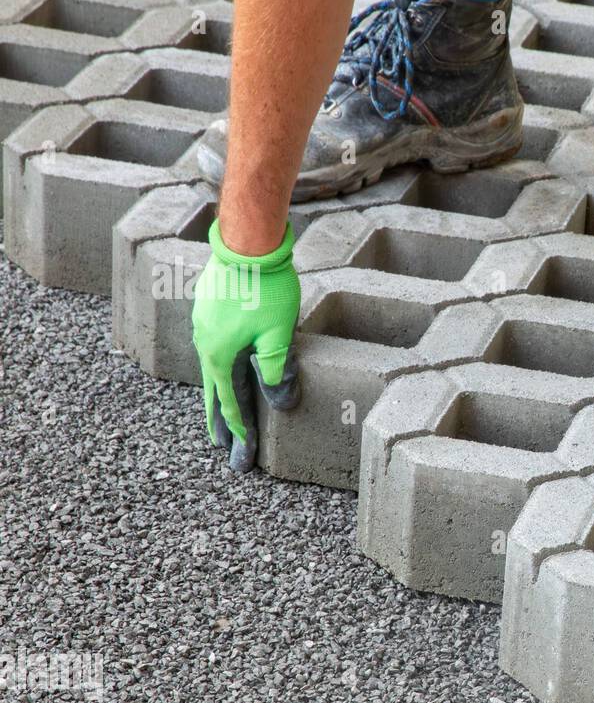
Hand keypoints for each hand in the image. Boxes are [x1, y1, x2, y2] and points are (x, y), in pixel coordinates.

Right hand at [191, 220, 300, 472]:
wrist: (246, 243)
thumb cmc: (266, 289)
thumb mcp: (278, 336)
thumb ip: (278, 372)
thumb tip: (280, 405)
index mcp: (220, 357)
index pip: (233, 406)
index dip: (242, 434)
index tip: (244, 459)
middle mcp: (205, 345)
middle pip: (216, 395)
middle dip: (224, 425)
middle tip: (225, 452)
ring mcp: (204, 327)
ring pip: (213, 372)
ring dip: (220, 398)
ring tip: (221, 419)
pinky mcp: (209, 311)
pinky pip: (213, 351)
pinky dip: (220, 371)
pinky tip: (225, 371)